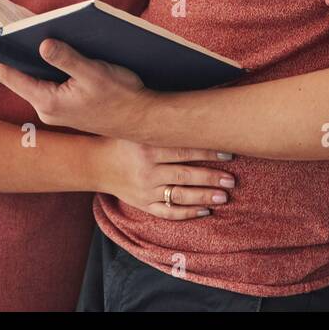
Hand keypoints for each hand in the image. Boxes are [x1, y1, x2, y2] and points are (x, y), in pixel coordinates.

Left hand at [0, 38, 147, 137]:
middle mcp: (48, 108)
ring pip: (34, 80)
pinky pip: (48, 83)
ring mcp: (58, 109)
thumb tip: (43, 44)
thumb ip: (67, 59)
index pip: (11, 77)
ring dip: (26, 60)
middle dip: (7, 55)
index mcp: (49, 101)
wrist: (143, 120)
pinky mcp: (69, 106)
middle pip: (19, 78)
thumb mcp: (95, 74)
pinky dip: (43, 67)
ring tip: (16, 37)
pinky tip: (46, 51)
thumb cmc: (122, 98)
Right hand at [94, 137, 236, 219]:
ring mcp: (145, 190)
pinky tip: (205, 211)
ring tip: (224, 196)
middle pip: (185, 174)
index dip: (208, 152)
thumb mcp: (141, 130)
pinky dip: (187, 213)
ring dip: (203, 196)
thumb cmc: (125, 141)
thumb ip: (166, 126)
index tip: (229, 153)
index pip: (184, 150)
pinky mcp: (143, 204)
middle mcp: (147, 170)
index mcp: (148, 147)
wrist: (96, 164)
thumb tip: (200, 116)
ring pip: (179, 195)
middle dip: (211, 177)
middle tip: (232, 180)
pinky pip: (167, 212)